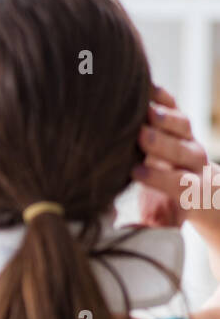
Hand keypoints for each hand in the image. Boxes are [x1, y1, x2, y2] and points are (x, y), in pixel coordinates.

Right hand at [133, 85, 211, 228]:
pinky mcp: (182, 126)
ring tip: (146, 110)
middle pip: (184, 152)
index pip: (179, 184)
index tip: (135, 173)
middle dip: (163, 145)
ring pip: (184, 128)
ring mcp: (190, 141)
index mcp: (192, 193)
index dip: (159, 178)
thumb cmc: (169, 210)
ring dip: (165, 119)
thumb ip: (146, 227)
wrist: (200, 190)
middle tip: (142, 137)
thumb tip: (120, 230)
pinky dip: (163, 99)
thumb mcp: (162, 225)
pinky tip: (146, 88)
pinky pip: (177, 109)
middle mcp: (195, 164)